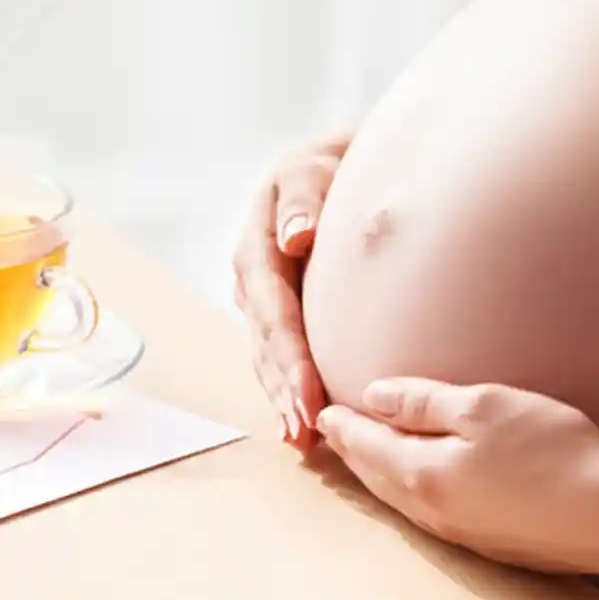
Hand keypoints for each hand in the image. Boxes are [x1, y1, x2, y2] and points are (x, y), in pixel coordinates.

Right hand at [234, 132, 350, 449]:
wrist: (345, 159)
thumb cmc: (338, 159)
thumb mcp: (319, 162)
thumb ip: (305, 193)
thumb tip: (296, 237)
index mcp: (258, 240)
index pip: (273, 307)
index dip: (289, 354)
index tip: (309, 394)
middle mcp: (253, 274)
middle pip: (266, 340)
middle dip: (284, 388)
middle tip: (306, 431)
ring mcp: (264, 295)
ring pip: (268, 354)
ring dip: (282, 398)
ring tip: (301, 440)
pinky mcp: (280, 308)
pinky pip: (280, 353)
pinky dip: (290, 388)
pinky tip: (304, 423)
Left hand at [316, 377, 598, 575]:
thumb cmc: (554, 450)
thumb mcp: (484, 406)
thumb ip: (423, 401)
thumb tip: (373, 396)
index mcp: (422, 473)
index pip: (363, 444)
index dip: (339, 424)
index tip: (319, 410)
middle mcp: (432, 509)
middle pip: (374, 475)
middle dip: (348, 451)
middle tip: (329, 433)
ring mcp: (460, 530)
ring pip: (398, 497)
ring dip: (374, 473)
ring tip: (362, 455)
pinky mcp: (488, 541)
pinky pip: (426, 510)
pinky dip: (406, 489)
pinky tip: (417, 481)